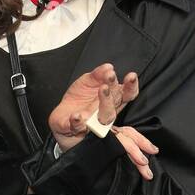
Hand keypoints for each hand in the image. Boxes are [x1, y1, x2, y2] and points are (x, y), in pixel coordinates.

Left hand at [48, 63, 157, 178]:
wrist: (62, 117)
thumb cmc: (79, 100)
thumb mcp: (87, 81)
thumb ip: (98, 74)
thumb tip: (108, 67)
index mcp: (111, 100)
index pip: (126, 95)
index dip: (130, 87)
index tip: (131, 76)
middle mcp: (105, 112)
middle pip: (116, 104)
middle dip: (114, 90)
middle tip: (110, 77)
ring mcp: (93, 122)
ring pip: (104, 117)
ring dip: (105, 103)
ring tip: (102, 89)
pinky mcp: (76, 128)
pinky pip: (78, 126)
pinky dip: (77, 121)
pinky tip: (76, 116)